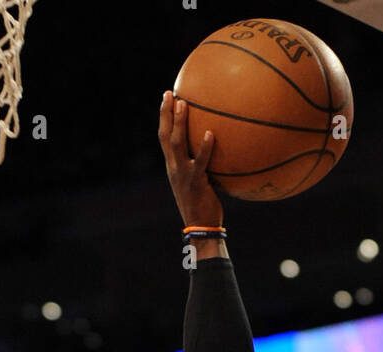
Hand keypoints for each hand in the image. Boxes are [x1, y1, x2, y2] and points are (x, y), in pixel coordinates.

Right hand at [159, 90, 223, 228]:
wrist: (200, 227)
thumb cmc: (203, 206)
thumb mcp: (199, 183)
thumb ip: (203, 165)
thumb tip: (219, 149)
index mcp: (173, 167)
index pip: (163, 138)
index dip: (163, 118)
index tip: (166, 98)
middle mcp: (174, 167)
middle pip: (165, 135)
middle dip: (165, 113)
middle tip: (170, 93)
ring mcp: (183, 174)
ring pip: (177, 143)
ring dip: (179, 122)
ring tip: (183, 104)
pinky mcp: (196, 182)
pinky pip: (200, 161)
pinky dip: (205, 147)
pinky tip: (211, 133)